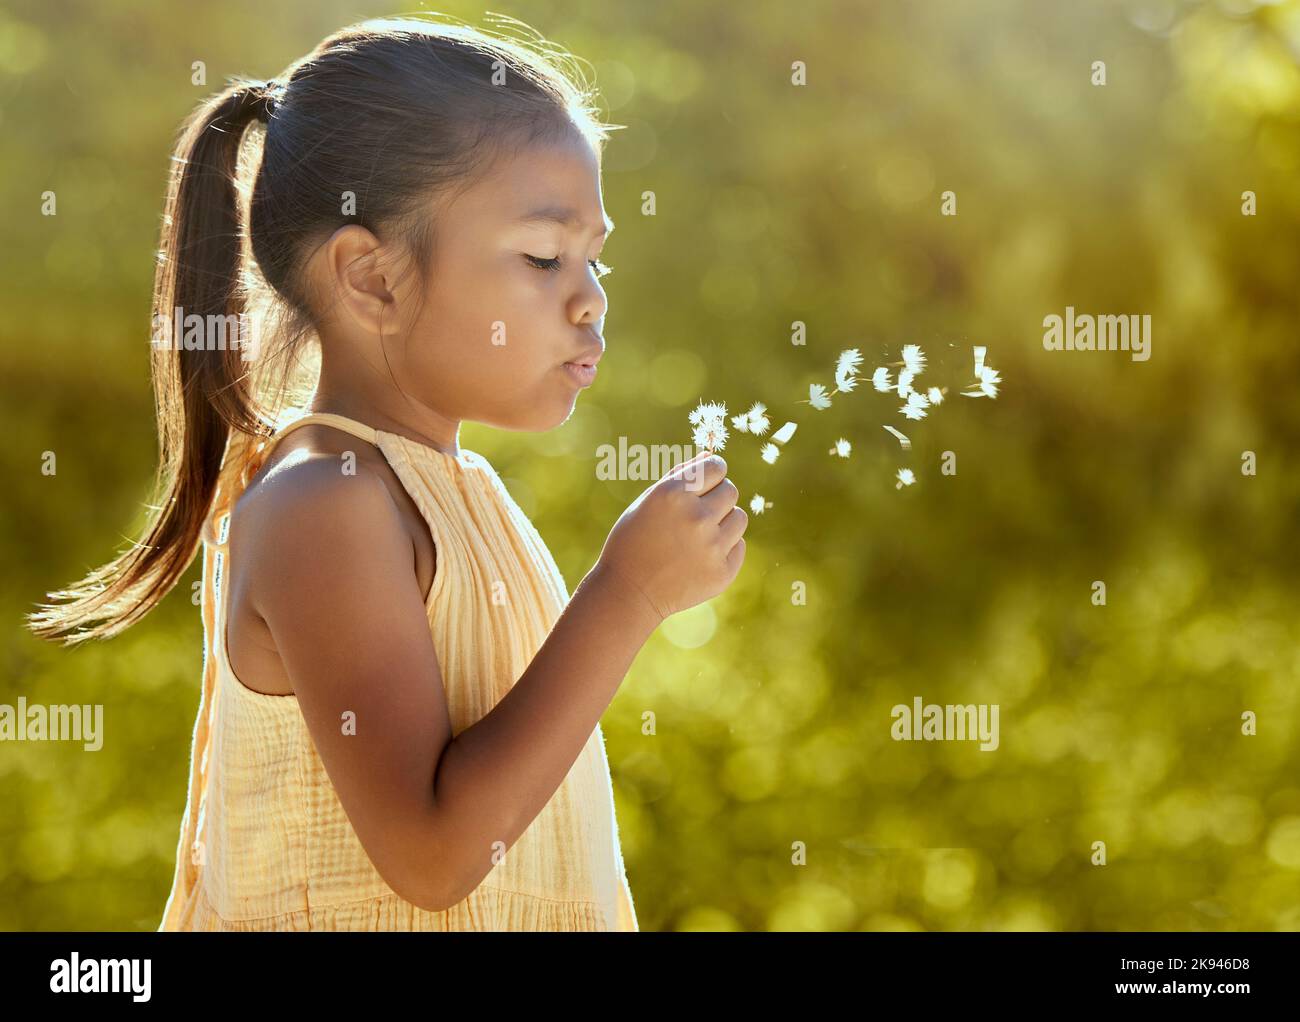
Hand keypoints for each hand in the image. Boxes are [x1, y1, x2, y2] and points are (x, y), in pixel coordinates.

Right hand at [593, 450, 747, 622]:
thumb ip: (681, 475)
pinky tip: (700, 557)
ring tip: (699, 535)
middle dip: (717, 497)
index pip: (717, 467)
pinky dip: (723, 548)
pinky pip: (738, 545)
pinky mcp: (722, 572)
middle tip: (697, 513)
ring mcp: (712, 547)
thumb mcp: (648, 501)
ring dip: (724, 521)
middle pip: (731, 491)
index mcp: (673, 494)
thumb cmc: (634, 539)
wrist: (629, 592)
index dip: (712, 472)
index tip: (706, 482)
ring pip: (739, 517)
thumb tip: (710, 454)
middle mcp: (696, 518)